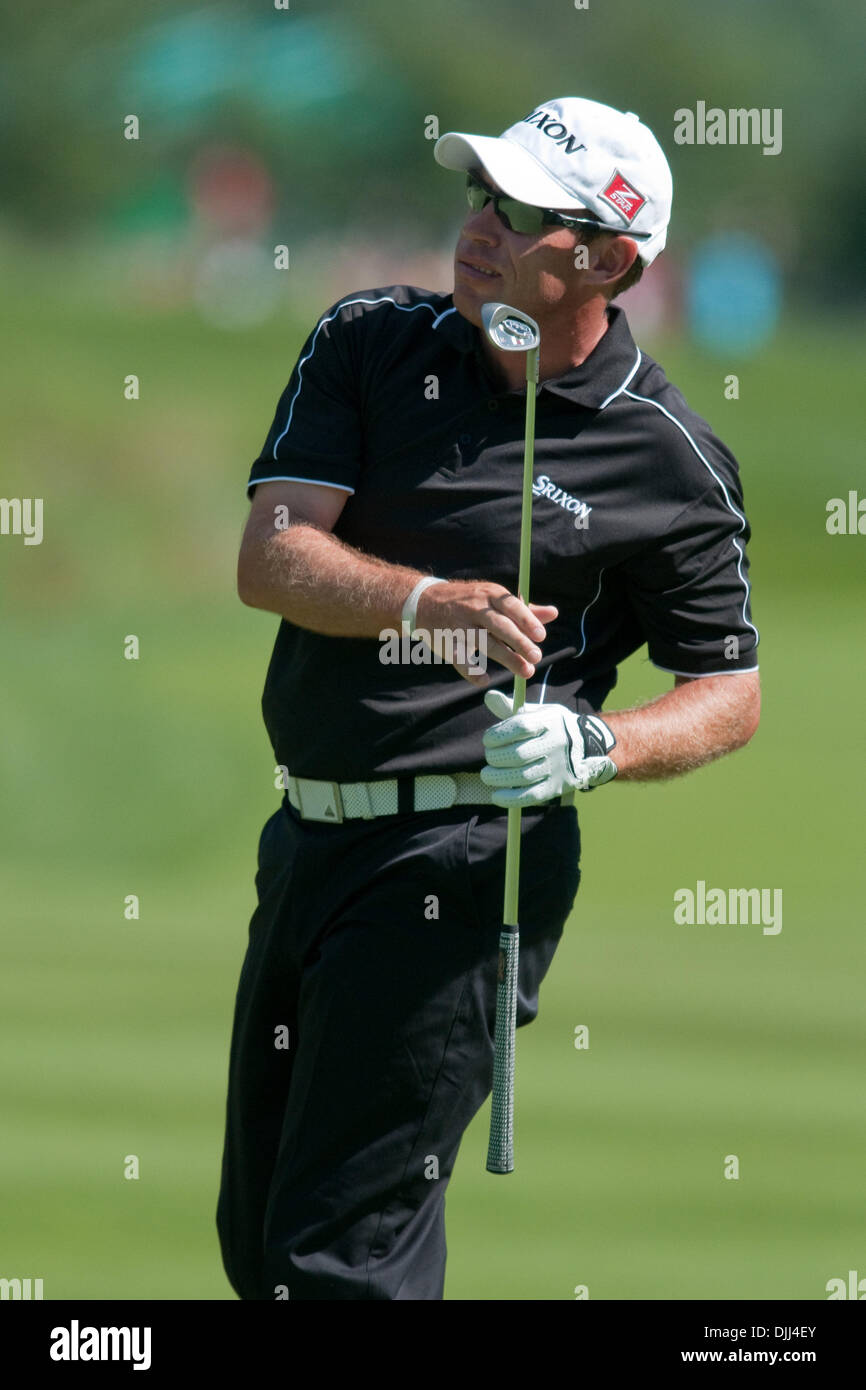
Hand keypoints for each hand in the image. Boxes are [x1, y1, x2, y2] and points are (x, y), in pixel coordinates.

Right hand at [415, 580, 556, 686]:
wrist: (425, 602)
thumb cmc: (469, 601)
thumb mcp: (494, 598)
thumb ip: (524, 609)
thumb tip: (553, 613)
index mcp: (489, 594)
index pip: (511, 606)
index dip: (526, 621)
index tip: (541, 636)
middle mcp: (474, 608)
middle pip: (500, 626)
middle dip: (519, 642)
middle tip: (537, 657)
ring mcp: (459, 626)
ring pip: (484, 643)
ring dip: (506, 658)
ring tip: (526, 671)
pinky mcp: (446, 643)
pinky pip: (460, 660)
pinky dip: (472, 671)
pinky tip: (485, 680)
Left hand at [480, 690, 617, 806]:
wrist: (588, 747)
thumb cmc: (553, 728)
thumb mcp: (539, 713)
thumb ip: (511, 709)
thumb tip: (489, 696)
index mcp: (550, 721)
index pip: (520, 726)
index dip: (498, 734)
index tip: (488, 740)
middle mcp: (556, 744)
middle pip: (518, 754)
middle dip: (496, 757)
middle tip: (490, 757)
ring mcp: (557, 767)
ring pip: (521, 776)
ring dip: (497, 778)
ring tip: (487, 775)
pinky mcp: (556, 787)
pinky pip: (530, 796)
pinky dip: (509, 798)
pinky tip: (496, 795)